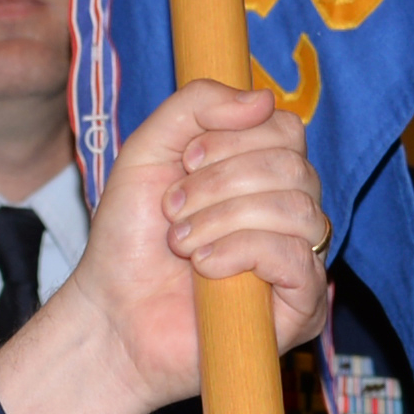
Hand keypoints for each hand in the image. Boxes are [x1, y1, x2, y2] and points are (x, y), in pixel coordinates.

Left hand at [0, 84, 330, 413]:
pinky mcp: (301, 308)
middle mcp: (289, 214)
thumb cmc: (129, 239)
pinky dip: (242, 252)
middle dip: (221, 182)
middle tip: (173, 210)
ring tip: (181, 243)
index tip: (185, 163)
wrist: (112, 313)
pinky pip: (296, 257)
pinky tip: (205, 267)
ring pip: (297, 209)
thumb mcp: (149, 150)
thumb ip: (196, 105)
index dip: (234, 138)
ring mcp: (300, 261)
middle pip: (294, 166)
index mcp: (262, 175)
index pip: (287, 130)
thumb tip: (265, 99)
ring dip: (224, 218)